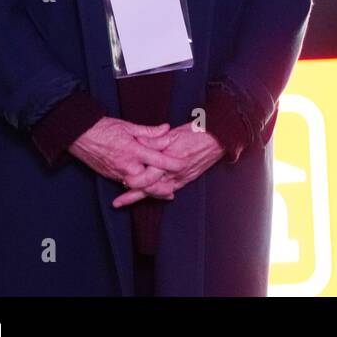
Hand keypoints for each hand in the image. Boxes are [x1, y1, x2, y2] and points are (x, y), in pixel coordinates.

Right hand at [67, 118, 183, 201]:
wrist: (78, 135)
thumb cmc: (103, 128)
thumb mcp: (128, 126)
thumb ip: (149, 131)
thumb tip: (166, 129)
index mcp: (132, 150)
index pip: (156, 159)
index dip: (171, 163)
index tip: (183, 165)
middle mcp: (125, 164)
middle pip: (147, 182)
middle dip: (160, 189)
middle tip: (173, 191)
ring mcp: (117, 172)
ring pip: (137, 187)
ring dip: (151, 191)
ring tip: (164, 193)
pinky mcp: (110, 175)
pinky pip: (127, 185)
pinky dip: (138, 189)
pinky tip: (146, 189)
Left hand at [112, 122, 226, 206]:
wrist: (219, 138)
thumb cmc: (197, 132)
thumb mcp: (174, 133)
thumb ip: (155, 140)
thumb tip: (138, 142)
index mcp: (169, 160)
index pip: (147, 176)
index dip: (133, 180)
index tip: (121, 180)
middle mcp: (174, 172)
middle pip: (149, 189)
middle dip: (133, 196)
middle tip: (117, 202)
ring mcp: (181, 177)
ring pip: (158, 192)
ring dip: (142, 198)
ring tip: (127, 203)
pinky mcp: (187, 179)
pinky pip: (170, 190)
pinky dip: (160, 195)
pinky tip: (153, 197)